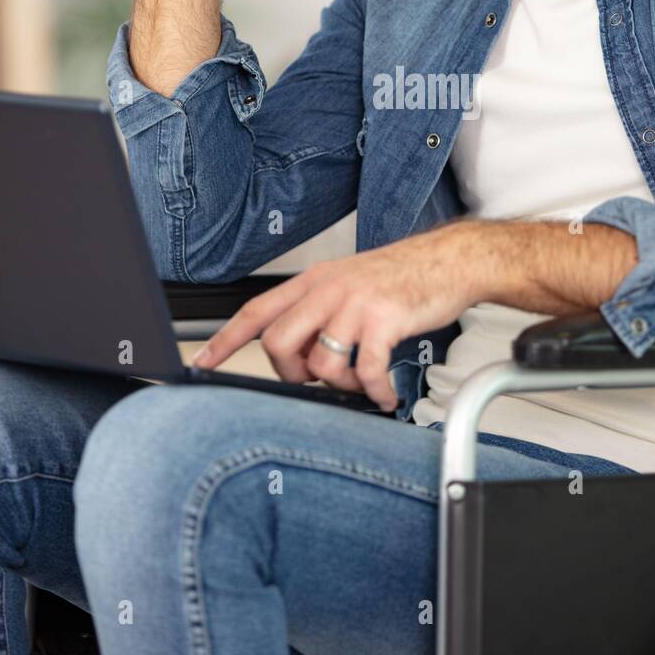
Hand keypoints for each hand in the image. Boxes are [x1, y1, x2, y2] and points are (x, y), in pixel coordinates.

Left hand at [191, 226, 480, 410]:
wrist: (450, 261)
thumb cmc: (403, 278)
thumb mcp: (349, 285)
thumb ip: (319, 313)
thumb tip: (301, 356)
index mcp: (314, 281)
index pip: (256, 311)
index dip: (225, 340)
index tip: (204, 363)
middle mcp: (328, 289)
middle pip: (278, 343)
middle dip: (292, 373)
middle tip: (318, 378)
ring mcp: (355, 304)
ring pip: (319, 361)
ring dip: (339, 385)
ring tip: (360, 383)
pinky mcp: (384, 320)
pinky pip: (366, 371)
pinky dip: (375, 391)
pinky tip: (386, 393)